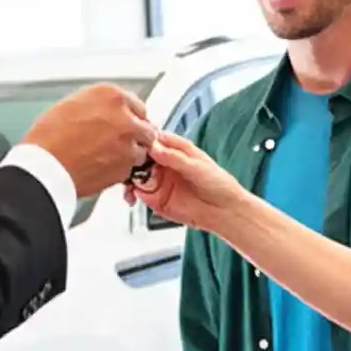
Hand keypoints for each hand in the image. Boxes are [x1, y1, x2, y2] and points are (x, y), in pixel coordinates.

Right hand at [22, 83, 156, 197]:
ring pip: (143, 149)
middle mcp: (125, 117)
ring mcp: (128, 143)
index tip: (128, 122)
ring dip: (131, 153)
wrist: (45, 166)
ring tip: (110, 156)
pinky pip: (132, 168)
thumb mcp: (71, 104)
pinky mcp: (125, 167)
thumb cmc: (49, 137)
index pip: (137, 105)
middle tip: (121, 141)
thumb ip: (97, 105)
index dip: (131, 116)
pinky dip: (123, 169)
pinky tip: (105, 166)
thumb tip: (105, 110)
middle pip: (146, 127)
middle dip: (136, 134)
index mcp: (111, 96)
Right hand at [124, 130, 247, 229]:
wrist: (224, 212)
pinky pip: (136, 192)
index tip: (132, 143)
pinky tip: (131, 194)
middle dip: (129, 157)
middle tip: (126, 163)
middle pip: (139, 154)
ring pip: (134, 173)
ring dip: (126, 175)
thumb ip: (175, 158)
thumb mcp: (198, 167)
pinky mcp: (155, 197)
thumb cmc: (219, 185)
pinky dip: (129, 192)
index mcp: (176, 149)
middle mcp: (164, 163)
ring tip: (128, 180)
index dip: (141, 139)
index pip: (153, 138)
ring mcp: (158, 180)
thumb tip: (155, 148)